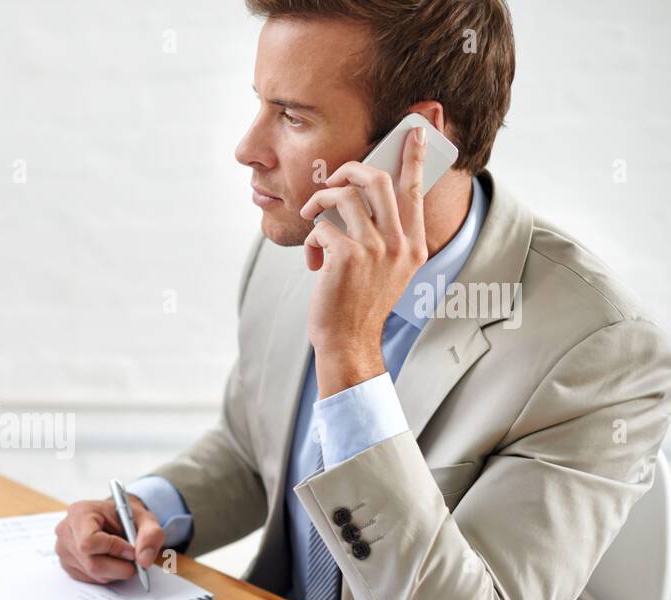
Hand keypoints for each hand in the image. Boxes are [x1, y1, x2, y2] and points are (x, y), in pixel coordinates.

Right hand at [54, 495, 163, 583]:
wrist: (114, 519)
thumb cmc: (125, 517)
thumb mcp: (145, 519)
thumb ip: (150, 536)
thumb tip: (144, 560)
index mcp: (79, 513)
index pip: (89, 542)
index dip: (114, 550)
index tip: (131, 550)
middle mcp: (66, 532)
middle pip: (92, 563)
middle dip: (119, 566)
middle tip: (133, 560)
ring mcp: (64, 550)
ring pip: (93, 574)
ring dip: (115, 572)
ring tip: (122, 557)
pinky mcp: (67, 565)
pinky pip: (90, 579)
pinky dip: (106, 575)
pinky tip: (111, 560)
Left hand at [299, 126, 428, 397]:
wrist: (348, 340)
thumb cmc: (360, 302)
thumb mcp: (387, 269)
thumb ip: (386, 236)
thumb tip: (359, 197)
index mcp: (413, 244)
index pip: (416, 189)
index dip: (414, 156)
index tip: (416, 131)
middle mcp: (399, 243)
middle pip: (377, 179)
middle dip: (349, 167)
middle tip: (334, 175)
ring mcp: (374, 249)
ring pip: (343, 195)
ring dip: (319, 201)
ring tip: (312, 217)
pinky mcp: (346, 256)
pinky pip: (322, 224)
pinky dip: (312, 237)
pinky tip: (314, 259)